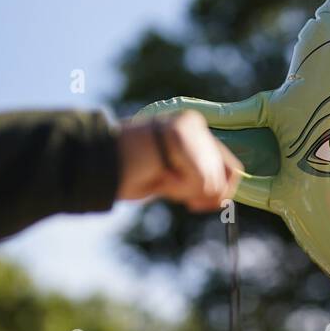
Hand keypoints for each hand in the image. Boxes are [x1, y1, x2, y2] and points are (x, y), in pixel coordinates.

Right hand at [117, 109, 242, 209]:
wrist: (97, 165)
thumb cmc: (131, 174)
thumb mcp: (175, 179)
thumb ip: (200, 181)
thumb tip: (225, 197)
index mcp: (196, 132)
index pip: (232, 169)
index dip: (220, 194)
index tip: (194, 205)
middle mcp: (196, 125)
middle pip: (222, 180)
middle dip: (194, 193)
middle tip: (164, 182)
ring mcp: (189, 128)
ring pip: (210, 182)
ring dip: (182, 190)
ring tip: (157, 175)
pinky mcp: (180, 136)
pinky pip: (199, 180)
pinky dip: (177, 188)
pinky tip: (158, 175)